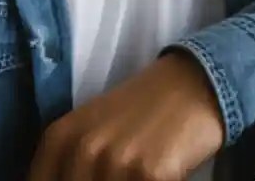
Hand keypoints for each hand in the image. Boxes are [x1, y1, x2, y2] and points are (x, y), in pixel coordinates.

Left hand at [28, 53, 225, 180]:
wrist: (195, 83)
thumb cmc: (144, 109)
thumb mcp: (92, 129)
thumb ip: (68, 162)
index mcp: (59, 138)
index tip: (86, 179)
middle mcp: (82, 149)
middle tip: (122, 173)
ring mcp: (116, 161)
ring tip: (138, 173)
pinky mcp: (151, 174)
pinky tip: (161, 175)